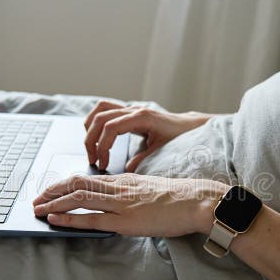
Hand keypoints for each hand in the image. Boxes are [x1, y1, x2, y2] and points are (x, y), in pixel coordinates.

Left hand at [33, 173, 228, 235]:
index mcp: (124, 180)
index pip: (86, 178)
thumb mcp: (150, 190)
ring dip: (54, 204)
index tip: (50, 189)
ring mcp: (121, 203)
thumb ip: (131, 194)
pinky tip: (55, 219)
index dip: (64, 184)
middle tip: (36, 199)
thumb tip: (116, 203)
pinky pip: (91, 218)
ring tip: (37, 209)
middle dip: (52, 192)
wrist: (198, 201)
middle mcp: (119, 188)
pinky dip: (69, 218)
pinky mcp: (126, 220)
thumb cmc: (179, 199)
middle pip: (76, 184)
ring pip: (78, 198)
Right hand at [83, 100, 212, 171]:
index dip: (102, 146)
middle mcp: (133, 109)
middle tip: (93, 160)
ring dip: (90, 128)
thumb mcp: (162, 152)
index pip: (110, 127)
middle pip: (100, 118)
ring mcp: (130, 109)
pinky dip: (96, 122)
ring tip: (92, 148)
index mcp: (142, 117)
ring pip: (100, 109)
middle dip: (91, 140)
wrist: (188, 127)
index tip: (103, 164)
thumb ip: (143, 160)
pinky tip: (98, 138)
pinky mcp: (128, 112)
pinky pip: (105, 110)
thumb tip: (126, 170)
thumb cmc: (178, 138)